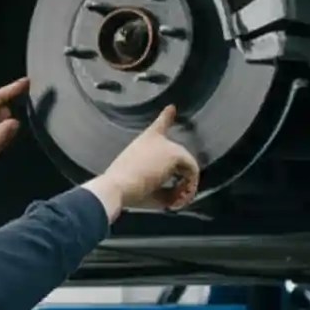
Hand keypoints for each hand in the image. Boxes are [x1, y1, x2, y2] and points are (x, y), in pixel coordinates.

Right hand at [82, 105, 199, 220]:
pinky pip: (192, 171)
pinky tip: (179, 198)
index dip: (166, 116)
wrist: (117, 186)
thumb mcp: (146, 187)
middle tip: (174, 199)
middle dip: (181, 179)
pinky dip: (190, 186)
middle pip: (180, 158)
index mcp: (144, 142)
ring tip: (176, 201)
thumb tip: (179, 195)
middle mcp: (156, 139)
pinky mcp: (174, 154)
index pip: (158, 125)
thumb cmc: (126, 190)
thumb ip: (164, 188)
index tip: (171, 108)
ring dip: (186, 185)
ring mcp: (167, 145)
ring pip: (187, 165)